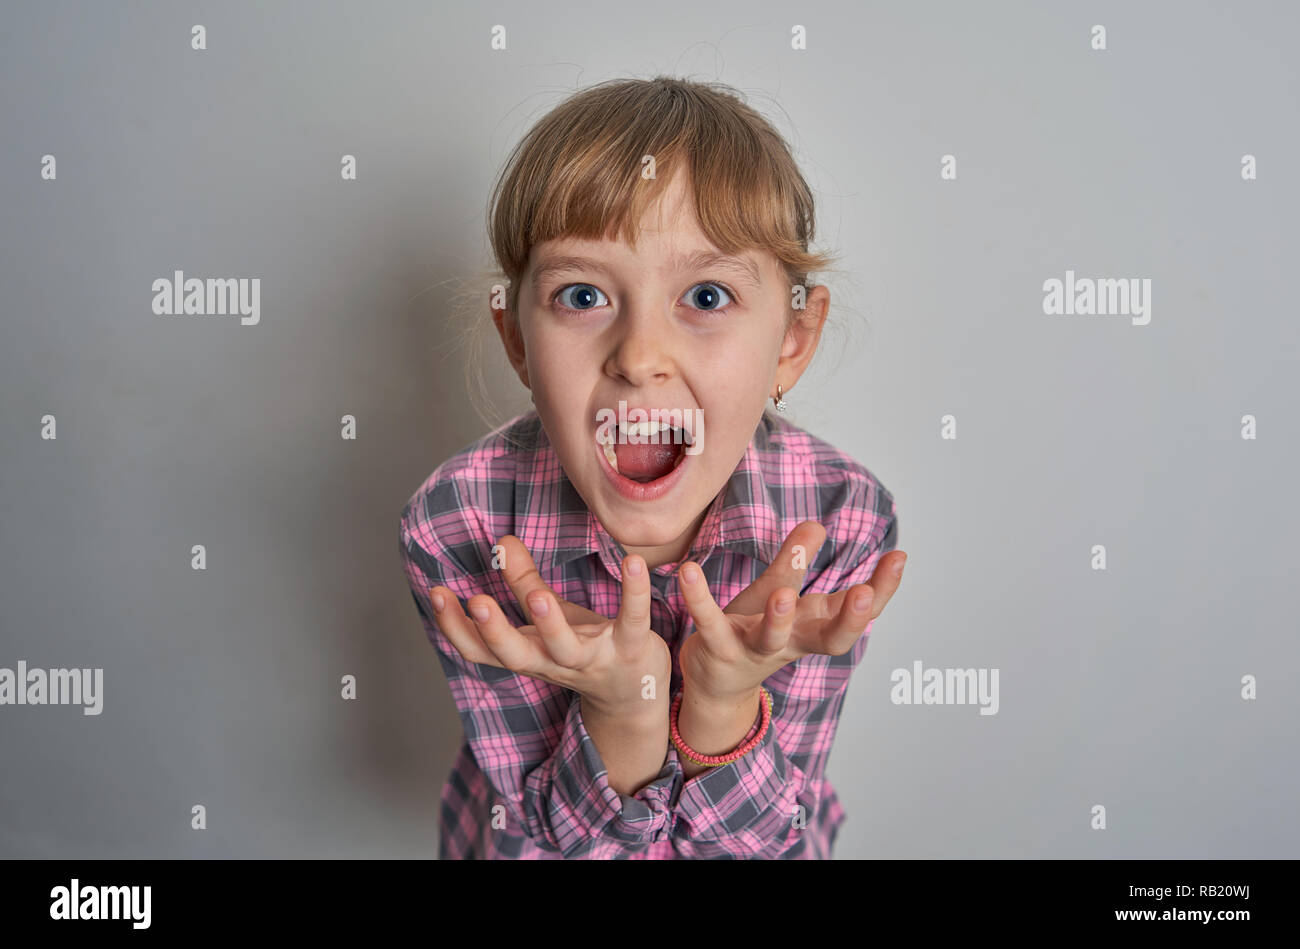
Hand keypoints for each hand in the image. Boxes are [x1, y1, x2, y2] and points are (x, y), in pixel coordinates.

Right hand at [428, 538, 669, 719]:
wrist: (638, 697)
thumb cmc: (585, 649)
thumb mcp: (549, 619)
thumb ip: (524, 582)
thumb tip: (500, 539)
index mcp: (530, 654)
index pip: (481, 651)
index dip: (455, 627)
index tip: (436, 593)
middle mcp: (556, 662)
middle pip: (516, 656)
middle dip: (495, 631)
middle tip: (477, 601)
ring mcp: (595, 658)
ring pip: (567, 648)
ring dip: (551, 623)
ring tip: (539, 595)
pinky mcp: (634, 649)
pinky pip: (633, 621)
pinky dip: (634, 592)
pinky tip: (633, 561)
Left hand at [678, 521, 906, 703]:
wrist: (715, 684)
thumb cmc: (754, 633)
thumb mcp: (779, 593)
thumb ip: (796, 562)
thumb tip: (817, 524)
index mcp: (814, 626)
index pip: (857, 611)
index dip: (883, 590)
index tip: (900, 558)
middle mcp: (792, 641)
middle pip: (830, 639)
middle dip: (850, 619)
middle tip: (865, 594)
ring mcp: (755, 649)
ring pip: (773, 638)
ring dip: (778, 619)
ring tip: (781, 596)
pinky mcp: (718, 649)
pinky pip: (709, 623)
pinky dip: (698, 599)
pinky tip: (688, 571)